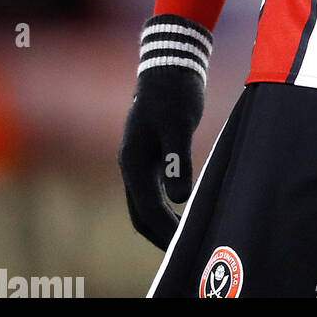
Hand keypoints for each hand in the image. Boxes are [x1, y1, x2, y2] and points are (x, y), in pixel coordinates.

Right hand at [117, 15, 212, 249]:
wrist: (169, 65)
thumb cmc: (175, 92)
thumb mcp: (178, 124)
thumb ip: (178, 160)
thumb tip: (181, 198)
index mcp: (133, 161)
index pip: (147, 209)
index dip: (166, 230)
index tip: (184, 245)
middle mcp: (132, 165)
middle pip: (140, 213)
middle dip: (159, 235)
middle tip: (184, 251)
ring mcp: (139, 161)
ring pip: (145, 203)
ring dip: (161, 223)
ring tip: (185, 239)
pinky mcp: (151, 154)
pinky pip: (153, 191)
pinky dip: (165, 206)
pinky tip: (184, 211)